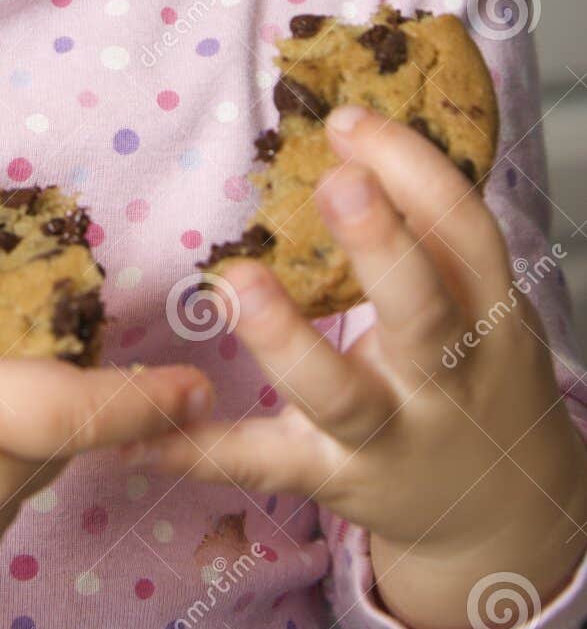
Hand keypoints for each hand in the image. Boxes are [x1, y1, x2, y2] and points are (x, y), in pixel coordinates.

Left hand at [118, 105, 586, 628]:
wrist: (496, 507)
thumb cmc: (468, 365)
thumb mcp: (477, 299)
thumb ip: (424, 227)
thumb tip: (346, 129)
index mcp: (487, 313)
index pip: (462, 232)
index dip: (413, 171)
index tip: (348, 121)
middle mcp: (445, 378)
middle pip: (422, 312)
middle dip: (381, 247)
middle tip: (337, 182)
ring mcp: (387, 436)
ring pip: (338, 395)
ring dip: (284, 340)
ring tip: (233, 285)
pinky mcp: (328, 477)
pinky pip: (258, 463)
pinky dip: (195, 450)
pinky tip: (132, 434)